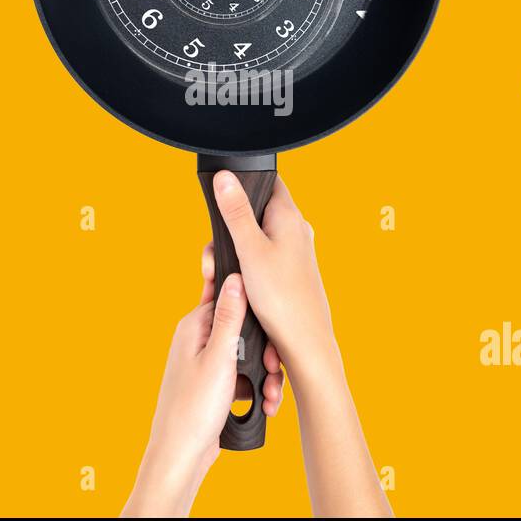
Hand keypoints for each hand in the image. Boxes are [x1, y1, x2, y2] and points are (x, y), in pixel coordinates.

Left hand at [122, 244, 284, 516]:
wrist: (182, 455)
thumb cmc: (194, 407)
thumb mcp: (218, 357)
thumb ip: (230, 316)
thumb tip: (236, 276)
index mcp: (194, 326)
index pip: (231, 300)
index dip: (255, 317)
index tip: (269, 337)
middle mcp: (198, 341)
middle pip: (244, 330)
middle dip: (264, 352)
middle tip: (270, 370)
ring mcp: (206, 363)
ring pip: (247, 356)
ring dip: (264, 375)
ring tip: (270, 397)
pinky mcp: (214, 384)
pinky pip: (242, 377)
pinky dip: (255, 389)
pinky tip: (264, 405)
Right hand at [211, 171, 339, 385]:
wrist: (305, 343)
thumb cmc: (281, 297)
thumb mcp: (249, 249)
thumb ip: (235, 212)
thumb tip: (225, 177)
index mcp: (289, 216)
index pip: (267, 182)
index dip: (243, 185)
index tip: (222, 200)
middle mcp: (295, 229)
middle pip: (255, 212)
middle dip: (230, 229)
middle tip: (216, 255)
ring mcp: (294, 251)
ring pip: (255, 239)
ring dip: (234, 253)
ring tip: (222, 276)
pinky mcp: (290, 271)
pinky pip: (262, 259)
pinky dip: (245, 268)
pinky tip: (237, 287)